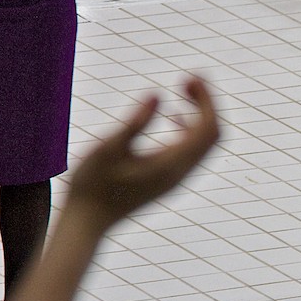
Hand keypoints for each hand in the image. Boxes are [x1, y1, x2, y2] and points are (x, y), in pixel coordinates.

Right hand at [65, 75, 219, 232]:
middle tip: (188, 78)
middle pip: (213, 134)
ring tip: (183, 88)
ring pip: (205, 143)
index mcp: (171, 165)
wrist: (87, 223)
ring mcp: (176, 179)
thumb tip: (157, 96)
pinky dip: (191, 128)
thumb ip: (134, 123)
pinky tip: (174, 116)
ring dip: (200, 114)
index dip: (205, 99)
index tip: (189, 77)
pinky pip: (193, 152)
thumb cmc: (91, 186)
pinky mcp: (168, 180)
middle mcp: (180, 174)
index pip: (208, 128)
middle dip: (207, 103)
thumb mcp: (108, 150)